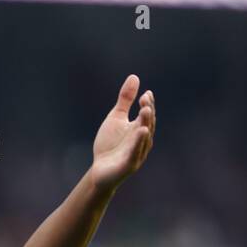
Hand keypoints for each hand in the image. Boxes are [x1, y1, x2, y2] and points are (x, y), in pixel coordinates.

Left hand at [90, 75, 155, 191]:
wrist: (99, 170)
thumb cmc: (110, 144)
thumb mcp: (116, 118)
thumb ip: (125, 100)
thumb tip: (134, 76)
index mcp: (139, 128)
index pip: (146, 115)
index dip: (147, 104)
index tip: (146, 93)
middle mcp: (142, 140)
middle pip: (147, 124)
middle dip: (147, 113)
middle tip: (145, 100)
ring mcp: (137, 153)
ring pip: (143, 138)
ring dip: (145, 125)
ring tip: (145, 112)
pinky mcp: (129, 165)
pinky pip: (135, 153)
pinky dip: (138, 143)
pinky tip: (141, 131)